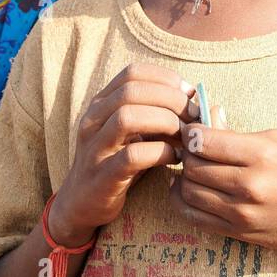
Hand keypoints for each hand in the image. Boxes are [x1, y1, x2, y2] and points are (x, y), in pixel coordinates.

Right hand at [49, 63, 196, 246]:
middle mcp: (93, 120)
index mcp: (101, 104)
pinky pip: (133, 156)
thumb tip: (193, 97)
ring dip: (164, 121)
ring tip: (184, 135)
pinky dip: (160, 152)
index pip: (132, 73)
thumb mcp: (133, 132)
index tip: (189, 94)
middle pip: (132, 91)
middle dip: (170, 99)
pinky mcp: (102, 176)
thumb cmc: (118, 162)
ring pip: (127, 118)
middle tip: (194, 115)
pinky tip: (175, 158)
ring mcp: (95, 148)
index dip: (165, 78)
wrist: (82, 203)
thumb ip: (155, 113)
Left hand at [169, 109, 276, 261]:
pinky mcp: (238, 232)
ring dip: (184, 177)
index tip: (192, 131)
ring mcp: (242, 212)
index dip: (190, 132)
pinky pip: (193, 216)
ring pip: (188, 190)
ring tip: (193, 170)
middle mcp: (249, 185)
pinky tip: (189, 190)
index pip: (204, 140)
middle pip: (193, 165)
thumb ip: (240, 132)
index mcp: (261, 155)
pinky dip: (182, 201)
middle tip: (192, 150)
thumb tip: (209, 117)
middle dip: (187, 154)